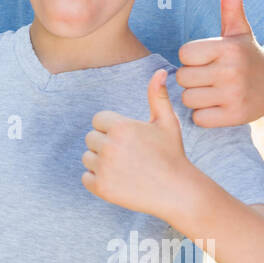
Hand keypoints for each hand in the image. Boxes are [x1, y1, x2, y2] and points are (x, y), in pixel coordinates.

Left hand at [82, 69, 188, 220]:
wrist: (177, 191)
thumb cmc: (172, 154)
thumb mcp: (167, 122)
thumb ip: (157, 96)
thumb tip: (159, 71)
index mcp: (121, 126)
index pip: (98, 120)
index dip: (112, 128)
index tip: (130, 139)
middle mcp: (109, 145)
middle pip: (90, 138)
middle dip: (105, 144)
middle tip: (129, 155)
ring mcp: (104, 168)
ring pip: (87, 157)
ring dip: (100, 162)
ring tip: (125, 167)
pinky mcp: (101, 187)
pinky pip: (86, 178)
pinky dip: (98, 180)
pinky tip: (119, 180)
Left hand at [176, 0, 263, 126]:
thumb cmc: (249, 56)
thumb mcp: (240, 32)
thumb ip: (231, 7)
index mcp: (227, 48)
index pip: (184, 54)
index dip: (191, 57)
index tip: (205, 59)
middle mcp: (231, 71)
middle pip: (183, 77)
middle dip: (191, 78)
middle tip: (208, 77)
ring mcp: (234, 95)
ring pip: (188, 99)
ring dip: (196, 97)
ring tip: (212, 91)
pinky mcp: (235, 117)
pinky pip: (199, 118)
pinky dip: (204, 115)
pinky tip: (217, 106)